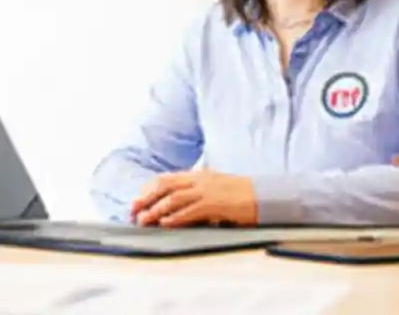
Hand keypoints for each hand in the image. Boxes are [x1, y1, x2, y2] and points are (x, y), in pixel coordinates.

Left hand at [130, 171, 256, 227]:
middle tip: (133, 211)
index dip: (148, 189)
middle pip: (165, 186)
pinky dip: (175, 217)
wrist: (265, 195)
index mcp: (198, 175)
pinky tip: (165, 224)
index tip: (137, 200)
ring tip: (144, 220)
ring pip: (174, 198)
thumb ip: (197, 191)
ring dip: (156, 210)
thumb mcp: (215, 186)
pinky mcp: (216, 204)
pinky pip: (191, 211)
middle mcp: (200, 180)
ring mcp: (207, 191)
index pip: (166, 178)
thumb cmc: (241, 194)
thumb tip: (178, 203)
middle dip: (146, 198)